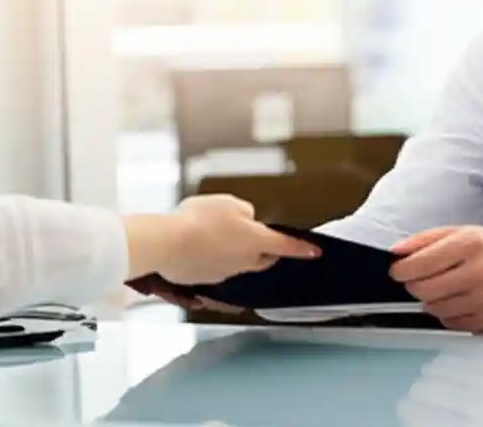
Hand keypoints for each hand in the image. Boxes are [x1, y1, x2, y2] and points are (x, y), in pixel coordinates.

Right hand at [160, 194, 320, 284]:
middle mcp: (245, 261)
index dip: (302, 247)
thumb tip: (246, 219)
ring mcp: (225, 272)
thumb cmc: (197, 220)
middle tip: (253, 236)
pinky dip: (212, 258)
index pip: (286, 245)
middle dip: (264, 249)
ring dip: (232, 251)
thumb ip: (243, 211)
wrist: (167, 244)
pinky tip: (196, 245)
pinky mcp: (206, 279)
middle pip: (263, 258)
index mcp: (256, 240)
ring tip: (210, 234)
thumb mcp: (227, 203)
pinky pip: (216, 267)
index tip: (314, 251)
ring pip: (238, 262)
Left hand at [388, 226, 482, 332]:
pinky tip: (456, 301)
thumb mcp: (459, 233)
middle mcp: (479, 272)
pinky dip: (446, 314)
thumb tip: (394, 252)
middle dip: (414, 285)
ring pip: (435, 308)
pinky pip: (451, 323)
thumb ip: (424, 240)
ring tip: (443, 289)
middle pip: (424, 289)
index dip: (402, 270)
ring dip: (430, 300)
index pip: (420, 263)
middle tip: (420, 280)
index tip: (398, 271)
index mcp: (469, 244)